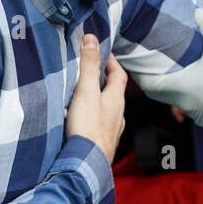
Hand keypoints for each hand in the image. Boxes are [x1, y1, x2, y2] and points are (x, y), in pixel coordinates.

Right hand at [65, 34, 127, 161]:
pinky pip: (101, 123)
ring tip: (84, 94)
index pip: (119, 74)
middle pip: (114, 91)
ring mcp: (112, 129)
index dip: (111, 61)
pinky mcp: (102, 142)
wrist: (86, 163)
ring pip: (109, 108)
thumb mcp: (86, 91)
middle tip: (90, 71)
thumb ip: (89, 66)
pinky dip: (94, 115)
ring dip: (99, 98)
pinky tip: (83, 119)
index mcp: (116, 99)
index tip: (101, 53)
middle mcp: (119, 114)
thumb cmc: (88, 127)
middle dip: (104, 79)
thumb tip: (91, 39)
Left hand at [128, 6, 202, 132]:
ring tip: (179, 75)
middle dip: (157, 81)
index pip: (149, 86)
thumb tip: (198, 11)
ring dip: (176, 90)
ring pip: (179, 102)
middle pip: (162, 94)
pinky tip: (200, 87)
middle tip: (154, 68)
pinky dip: (192, 97)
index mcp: (181, 87)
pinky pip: (194, 108)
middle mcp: (185, 105)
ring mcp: (198, 115)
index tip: (135, 68)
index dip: (140, 76)